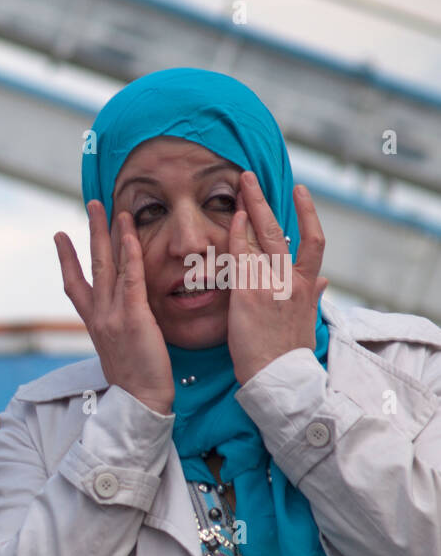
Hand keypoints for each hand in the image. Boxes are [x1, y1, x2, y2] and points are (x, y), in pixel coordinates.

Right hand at [57, 201, 174, 414]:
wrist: (139, 401)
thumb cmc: (136, 380)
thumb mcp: (120, 349)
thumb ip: (118, 326)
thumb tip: (123, 317)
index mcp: (93, 323)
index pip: (74, 284)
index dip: (66, 258)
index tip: (61, 236)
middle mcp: (98, 315)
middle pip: (90, 265)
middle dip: (89, 233)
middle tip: (90, 205)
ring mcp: (112, 315)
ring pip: (107, 265)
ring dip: (107, 234)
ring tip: (109, 208)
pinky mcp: (133, 317)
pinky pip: (130, 279)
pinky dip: (129, 254)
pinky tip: (128, 234)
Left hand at [227, 172, 328, 385]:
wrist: (279, 377)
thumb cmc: (288, 354)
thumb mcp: (308, 322)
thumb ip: (313, 298)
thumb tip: (325, 284)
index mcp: (308, 287)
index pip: (313, 242)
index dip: (308, 214)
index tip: (299, 192)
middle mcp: (291, 280)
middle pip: (279, 230)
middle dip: (264, 200)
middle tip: (249, 178)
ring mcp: (270, 285)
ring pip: (259, 237)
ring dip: (247, 209)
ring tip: (237, 188)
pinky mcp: (248, 294)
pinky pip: (240, 257)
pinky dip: (235, 235)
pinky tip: (230, 220)